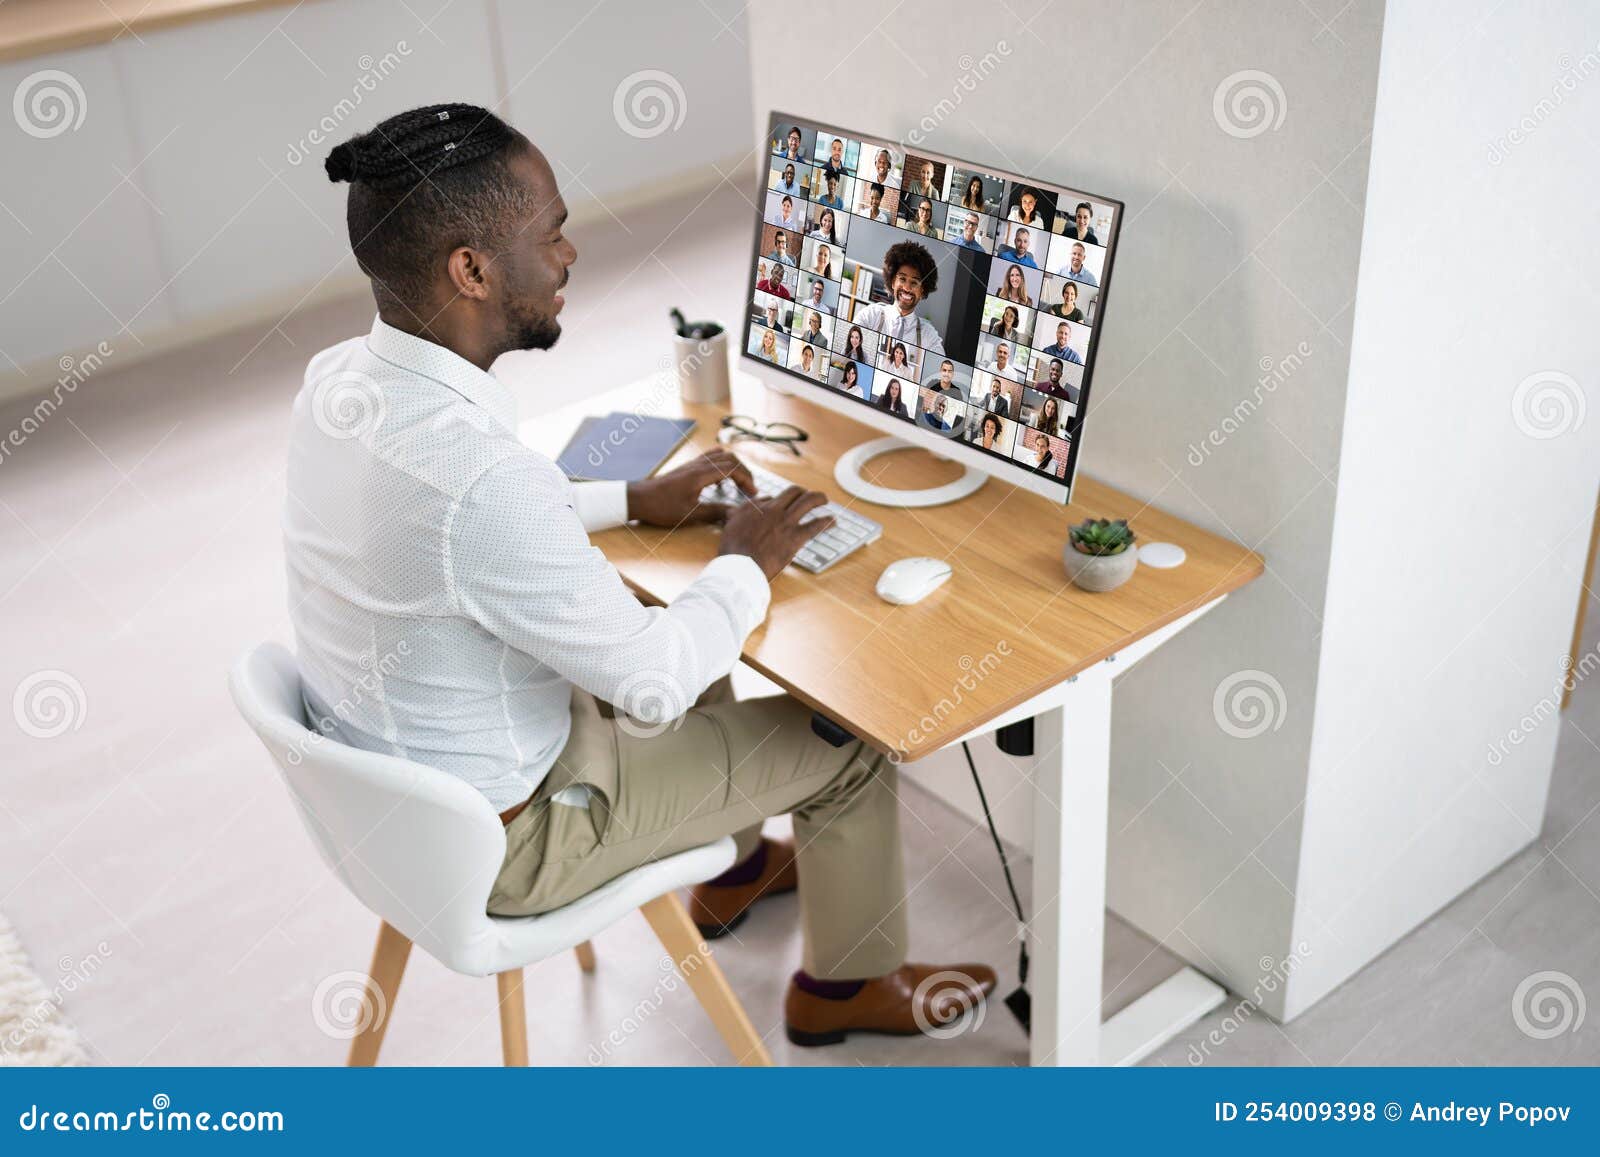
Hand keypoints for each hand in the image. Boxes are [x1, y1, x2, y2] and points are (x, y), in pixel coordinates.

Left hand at [626, 448, 754, 527]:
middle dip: (744, 472)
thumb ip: (714, 512)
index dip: (747, 479)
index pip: (733, 468)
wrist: (638, 499)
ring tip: (739, 483)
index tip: (753, 493)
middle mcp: (698, 465)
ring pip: (720, 456)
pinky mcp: (687, 468)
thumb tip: (735, 513)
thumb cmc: (661, 507)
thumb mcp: (689, 514)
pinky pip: (709, 459)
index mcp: (701, 474)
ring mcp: (692, 465)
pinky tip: (720, 480)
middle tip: (750, 489)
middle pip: (730, 458)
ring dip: (734, 466)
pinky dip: (721, 465)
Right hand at [718, 486, 833, 580]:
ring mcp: (786, 522)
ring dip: (819, 498)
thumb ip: (736, 516)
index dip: (779, 501)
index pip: (772, 498)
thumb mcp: (730, 526)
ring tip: (824, 500)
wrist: (740, 566)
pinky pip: (816, 525)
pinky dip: (827, 521)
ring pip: (808, 501)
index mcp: (757, 507)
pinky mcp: (796, 537)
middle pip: (793, 492)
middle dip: (802, 492)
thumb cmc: (733, 550)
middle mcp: (773, 510)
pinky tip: (833, 521)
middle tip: (807, 496)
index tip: (783, 507)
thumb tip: (737, 510)